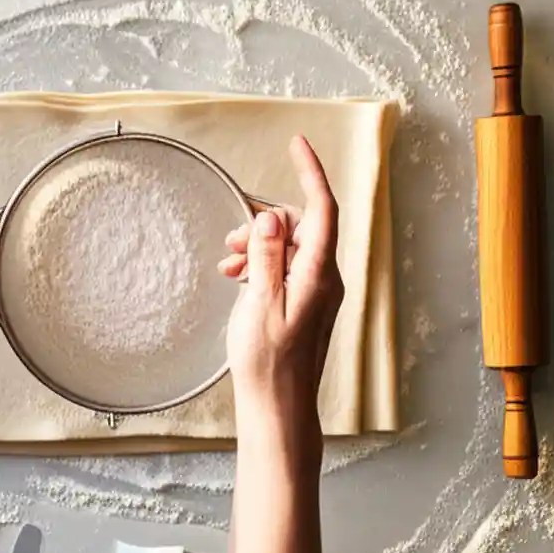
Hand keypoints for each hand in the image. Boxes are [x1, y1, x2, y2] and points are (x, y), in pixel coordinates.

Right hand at [217, 136, 343, 451]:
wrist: (278, 408)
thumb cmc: (268, 363)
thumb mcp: (259, 303)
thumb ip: (266, 256)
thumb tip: (271, 216)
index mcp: (319, 274)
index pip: (322, 209)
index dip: (311, 172)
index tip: (296, 144)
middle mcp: (325, 279)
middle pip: (300, 227)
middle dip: (264, 224)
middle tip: (230, 244)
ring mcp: (317, 294)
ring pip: (290, 249)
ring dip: (258, 248)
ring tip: (228, 268)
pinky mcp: (306, 307)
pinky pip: (287, 270)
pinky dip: (262, 267)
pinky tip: (239, 281)